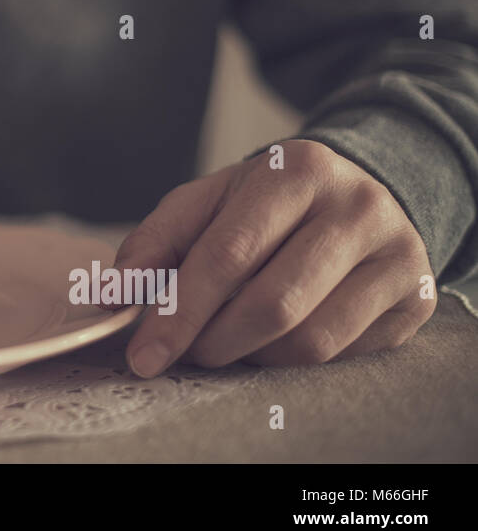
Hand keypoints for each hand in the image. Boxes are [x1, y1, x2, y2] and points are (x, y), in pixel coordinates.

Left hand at [112, 140, 435, 376]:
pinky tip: (272, 339)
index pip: (228, 254)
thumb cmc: (269, 201)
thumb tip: (116, 291)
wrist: (361, 187)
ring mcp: (395, 253)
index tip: (144, 354)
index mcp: (297, 170)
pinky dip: (292, 360)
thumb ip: (158, 239)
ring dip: (252, 357)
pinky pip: (343, 354)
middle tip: (184, 352)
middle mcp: (357, 207)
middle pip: (273, 304)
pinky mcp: (414, 297)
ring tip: (225, 341)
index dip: (179, 311)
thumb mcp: (210, 199)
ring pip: (311, 339)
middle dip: (213, 341)